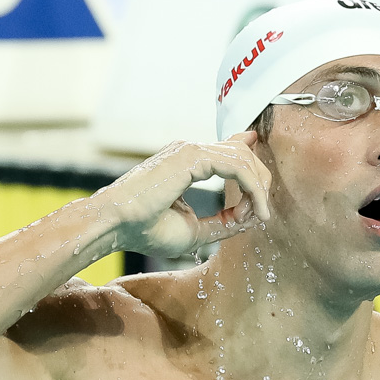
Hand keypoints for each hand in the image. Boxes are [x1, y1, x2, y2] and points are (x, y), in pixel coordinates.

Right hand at [96, 133, 272, 261]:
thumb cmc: (146, 229)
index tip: (262, 199)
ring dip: (259, 188)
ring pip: (244, 157)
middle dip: (261, 182)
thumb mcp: (195, 230)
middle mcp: (191, 150)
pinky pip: (237, 166)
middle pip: (242, 153)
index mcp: (188, 162)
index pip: (229, 151)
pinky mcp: (192, 155)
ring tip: (260, 214)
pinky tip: (256, 209)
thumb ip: (223, 221)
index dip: (253, 166)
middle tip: (262, 213)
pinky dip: (253, 188)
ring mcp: (191, 149)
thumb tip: (251, 216)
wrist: (117, 225)